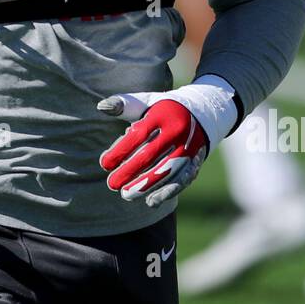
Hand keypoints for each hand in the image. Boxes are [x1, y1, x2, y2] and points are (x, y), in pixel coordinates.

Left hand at [97, 77, 238, 207]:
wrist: (203, 112)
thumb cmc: (163, 110)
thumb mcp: (145, 102)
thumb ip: (123, 105)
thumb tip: (102, 107)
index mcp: (162, 114)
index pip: (138, 135)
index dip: (120, 150)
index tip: (103, 163)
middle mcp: (178, 130)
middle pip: (150, 155)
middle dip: (129, 171)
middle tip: (112, 184)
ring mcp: (189, 147)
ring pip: (166, 171)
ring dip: (145, 186)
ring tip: (126, 195)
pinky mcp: (196, 161)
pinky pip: (182, 180)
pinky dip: (166, 192)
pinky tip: (150, 201)